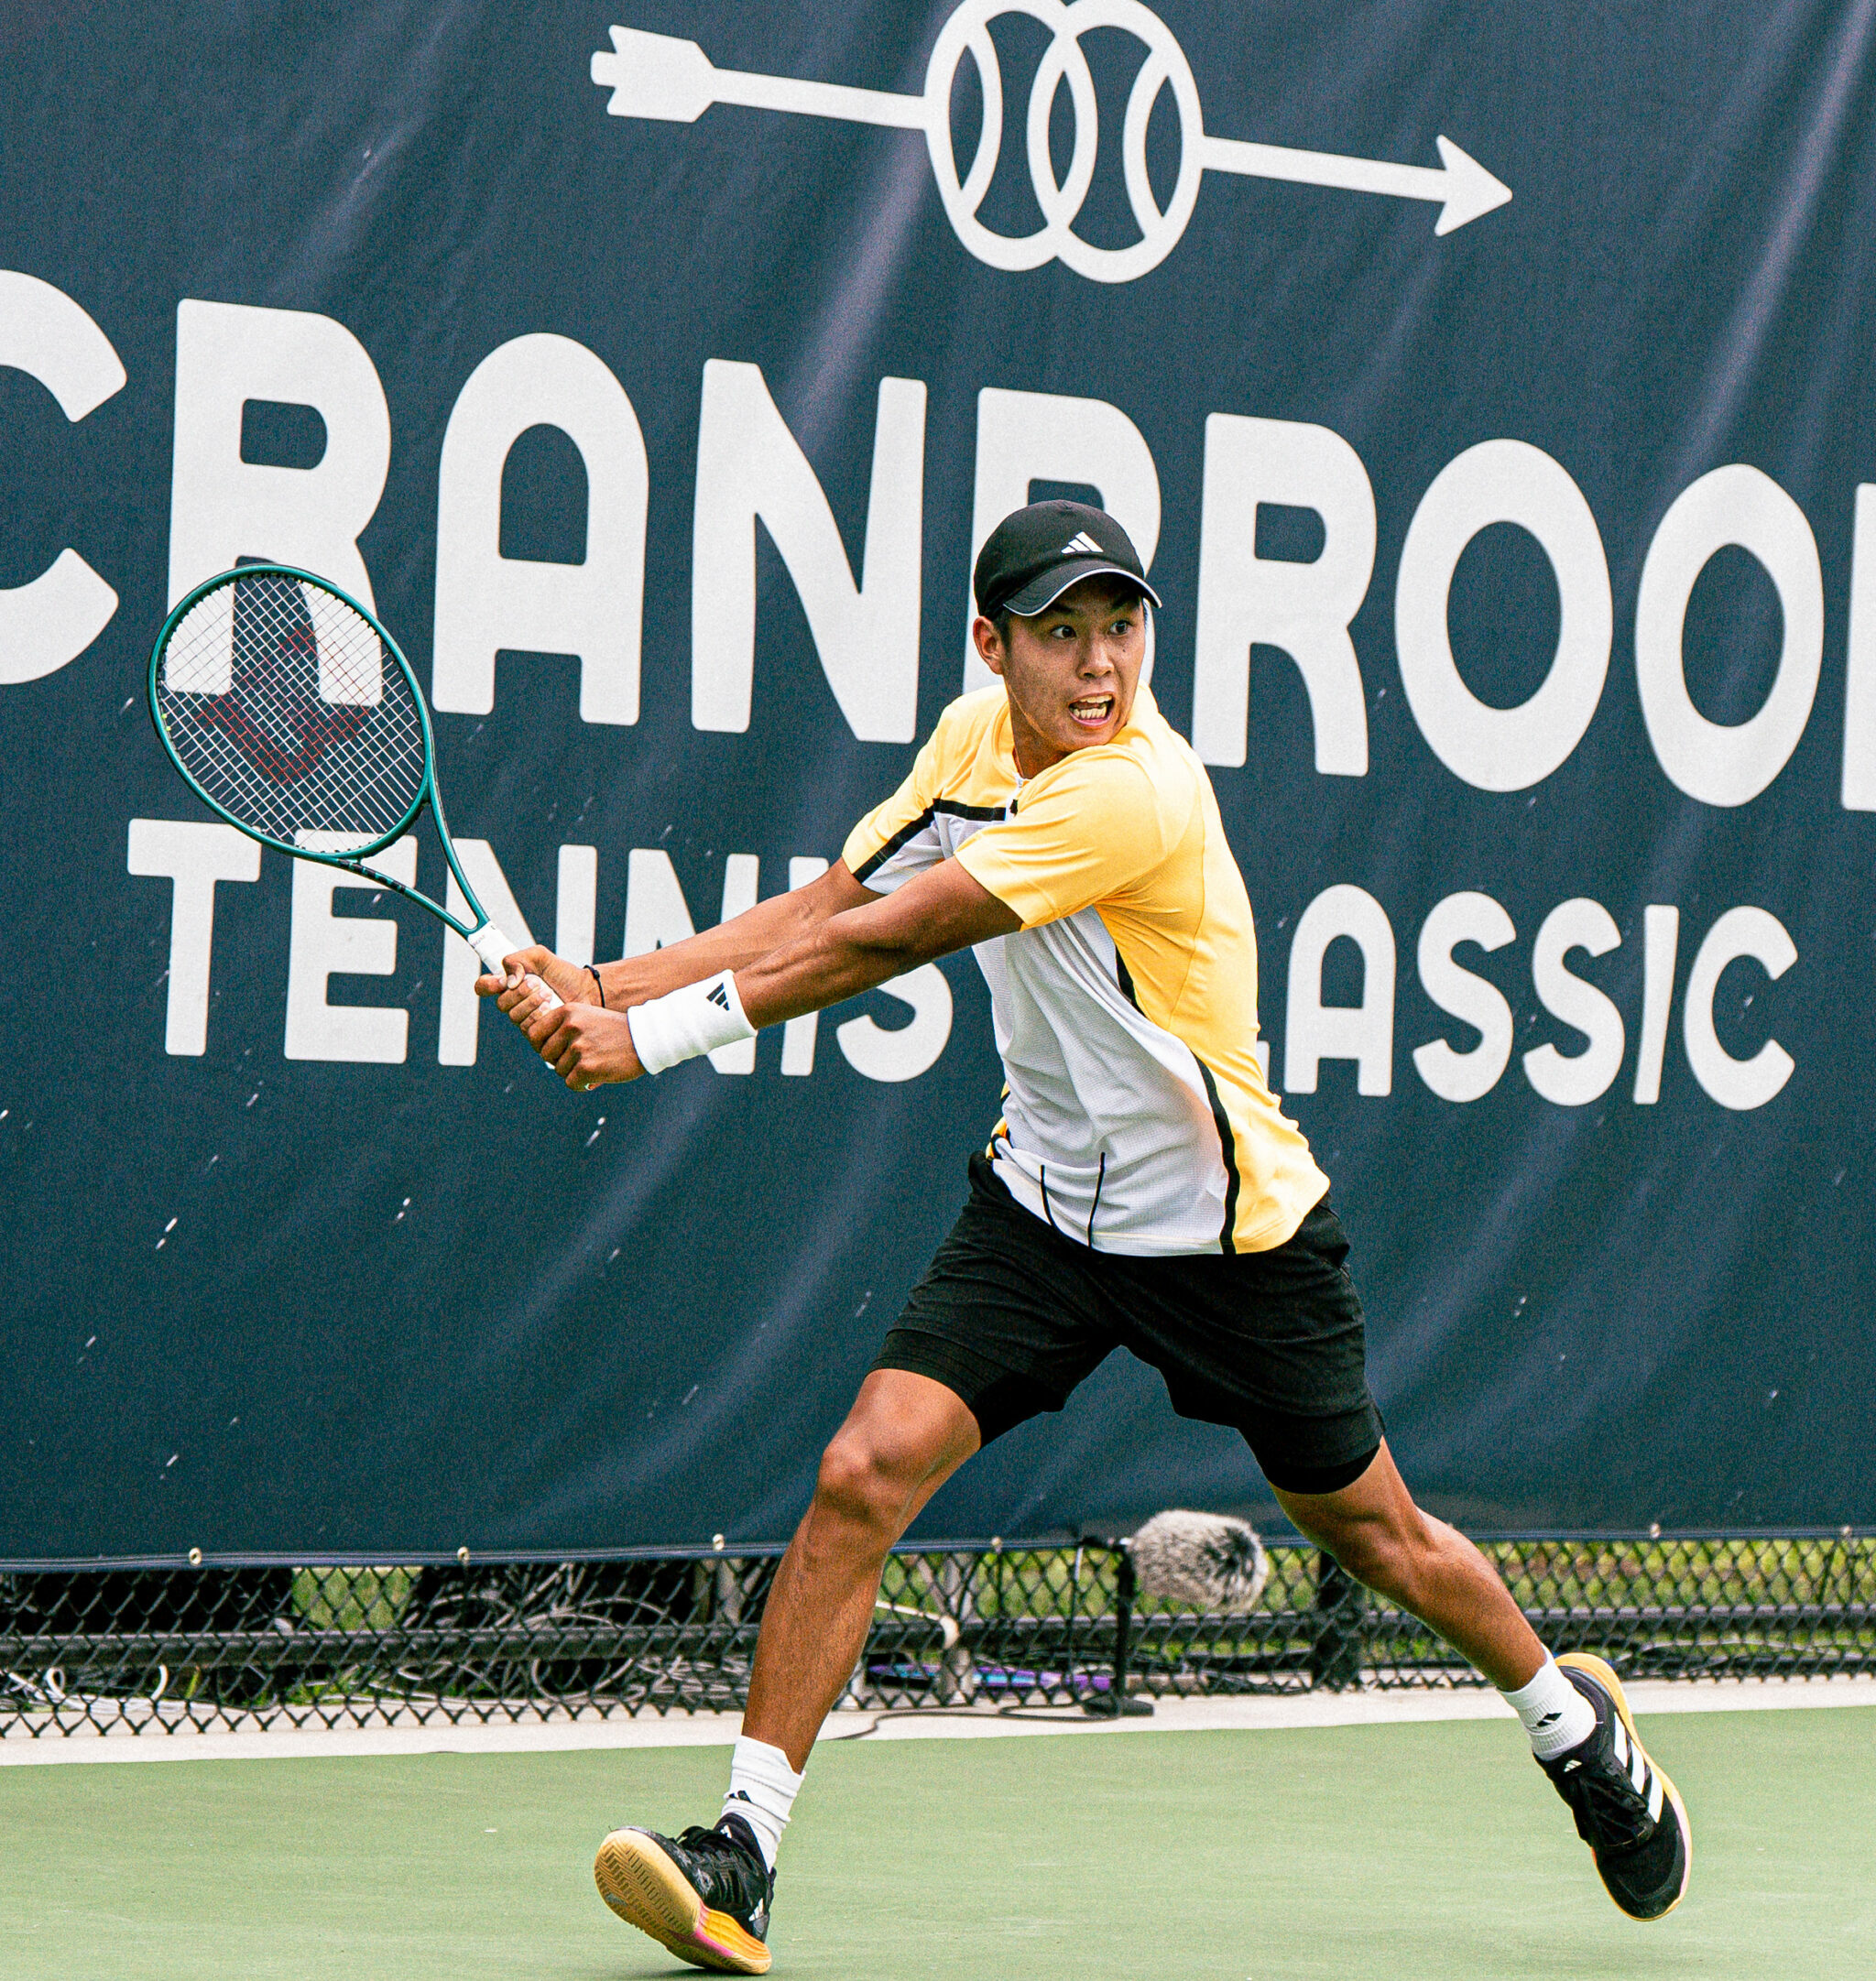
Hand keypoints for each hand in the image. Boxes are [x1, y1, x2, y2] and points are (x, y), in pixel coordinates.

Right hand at [473, 945, 595, 1028]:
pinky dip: (538, 1016)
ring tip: (549, 994)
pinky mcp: (535, 1033)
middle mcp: (513, 1003)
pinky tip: (551, 1008)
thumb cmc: (563, 974)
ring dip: (531, 1002)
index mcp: (509, 984)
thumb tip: (509, 981)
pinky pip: (527, 1028)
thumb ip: (518, 959)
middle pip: (501, 1003)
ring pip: (513, 1016)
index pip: (483, 986)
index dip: (486, 985)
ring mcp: (523, 1019)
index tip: (501, 981)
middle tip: (538, 983)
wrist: (586, 991)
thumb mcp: (540, 956)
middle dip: (519, 993)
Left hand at [521, 1000, 644, 1089]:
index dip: (541, 1046)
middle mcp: (571, 1027)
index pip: (534, 1033)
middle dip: (560, 1061)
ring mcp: (579, 1047)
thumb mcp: (588, 1017)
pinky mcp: (588, 1067)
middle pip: (546, 1055)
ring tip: (595, 1064)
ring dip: (575, 1073)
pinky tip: (596, 1078)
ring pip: (560, 1070)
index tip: (555, 1051)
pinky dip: (582, 1084)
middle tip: (581, 1060)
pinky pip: (572, 1083)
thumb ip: (564, 1028)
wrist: (646, 1039)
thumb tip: (541, 1051)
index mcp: (568, 1012)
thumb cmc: (617, 1031)